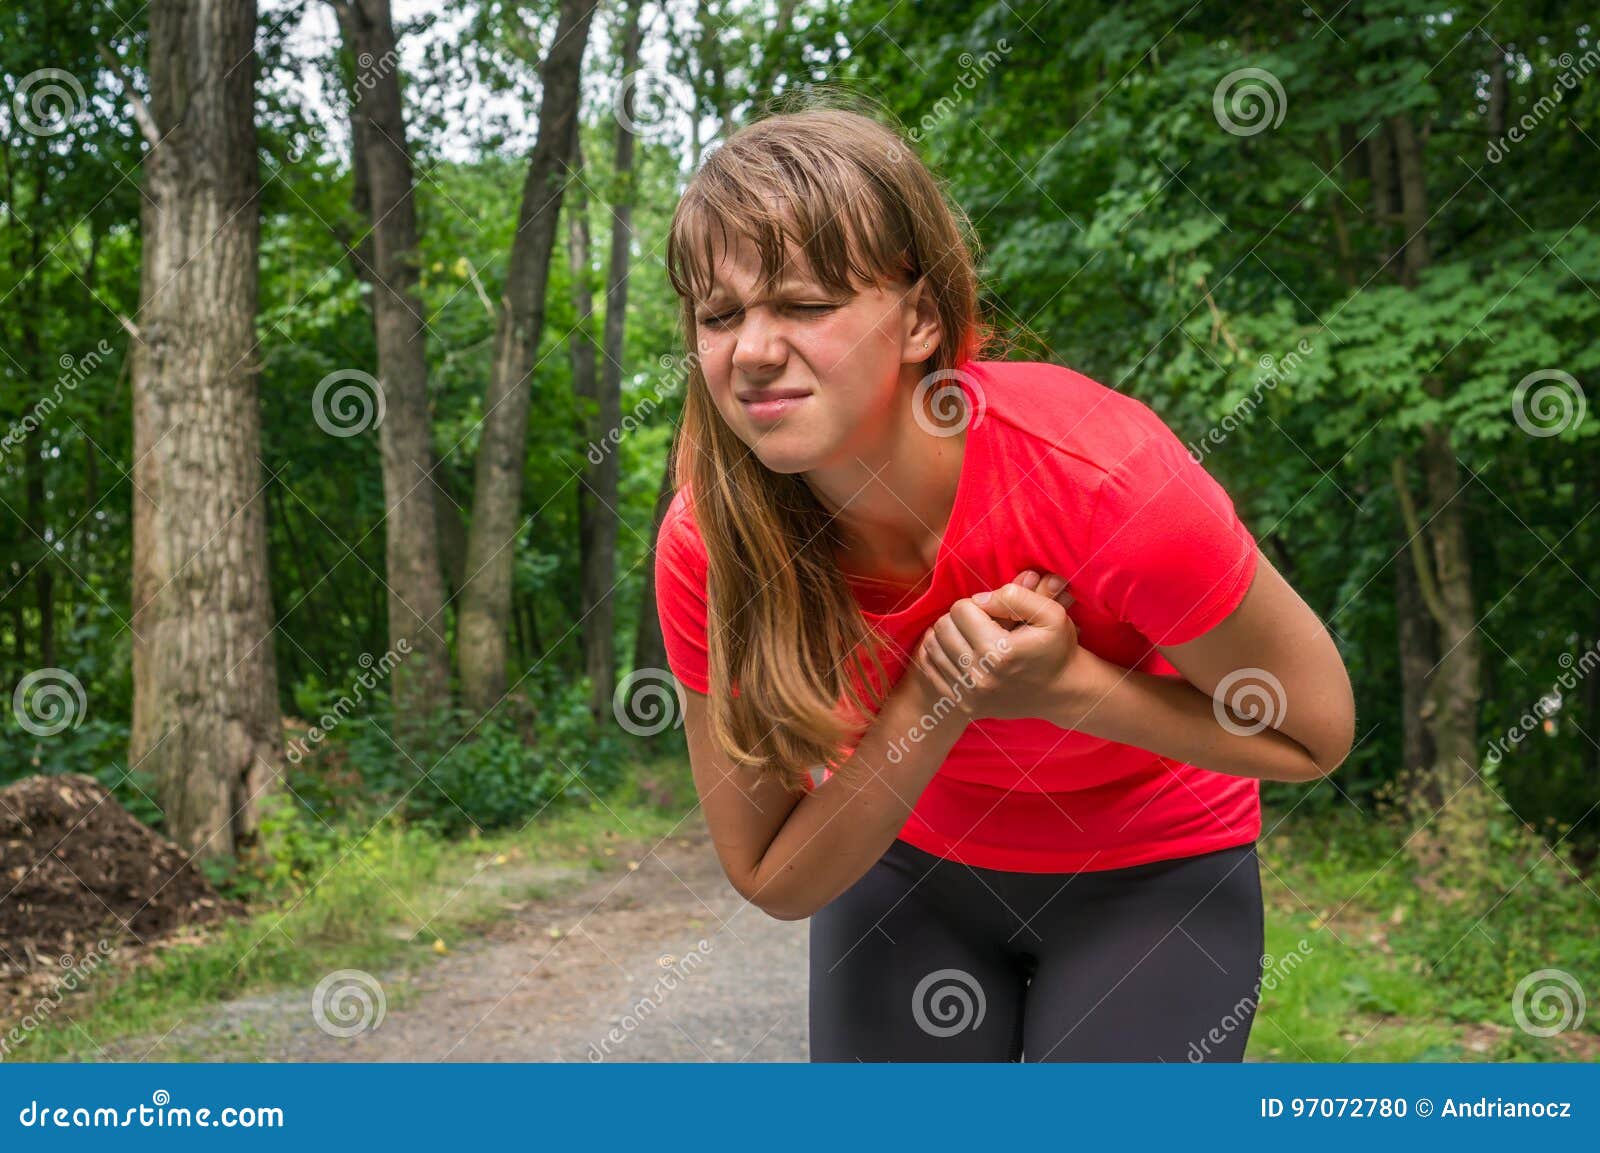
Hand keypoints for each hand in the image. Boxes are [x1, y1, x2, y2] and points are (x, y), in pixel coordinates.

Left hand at [912, 570, 1086, 721]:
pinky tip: (957, 650)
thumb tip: (978, 599)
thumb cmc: (1057, 648)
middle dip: (959, 618)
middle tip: (979, 622)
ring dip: (948, 635)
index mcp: (999, 652)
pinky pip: (930, 669)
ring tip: (969, 635)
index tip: (992, 612)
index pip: (960, 610)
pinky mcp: (964, 705)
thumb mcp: (1051, 614)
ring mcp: (969, 695)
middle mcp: (980, 677)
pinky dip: (938, 654)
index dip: (976, 604)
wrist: (1062, 691)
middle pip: (943, 627)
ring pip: (932, 646)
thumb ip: (1015, 596)